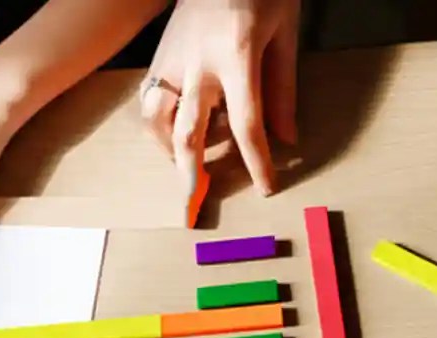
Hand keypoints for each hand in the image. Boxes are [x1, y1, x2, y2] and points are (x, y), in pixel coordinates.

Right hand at [141, 0, 299, 200]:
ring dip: (168, 150)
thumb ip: (283, 89)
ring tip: (183, 169)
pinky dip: (158, 124)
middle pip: (189, 133)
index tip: (266, 187)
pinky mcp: (159, 54)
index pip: (247, 124)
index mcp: (236, 56)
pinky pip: (149, 99)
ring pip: (157, 118)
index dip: (257, 161)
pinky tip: (172, 136)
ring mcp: (172, 58)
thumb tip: (287, 139)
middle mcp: (198, 62)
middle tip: (192, 206)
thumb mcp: (286, 32)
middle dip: (190, 175)